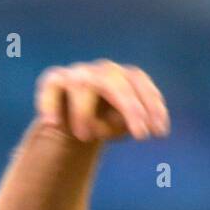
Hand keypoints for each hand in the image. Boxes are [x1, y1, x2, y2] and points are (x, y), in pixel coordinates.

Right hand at [34, 59, 170, 142]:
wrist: (71, 127)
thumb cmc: (102, 124)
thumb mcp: (118, 127)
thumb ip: (126, 123)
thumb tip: (132, 123)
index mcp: (123, 77)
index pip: (139, 83)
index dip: (152, 105)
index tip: (160, 133)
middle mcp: (101, 71)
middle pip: (116, 82)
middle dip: (130, 108)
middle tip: (141, 137)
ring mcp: (76, 74)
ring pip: (82, 87)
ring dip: (84, 112)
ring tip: (87, 138)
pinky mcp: (53, 82)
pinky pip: (51, 89)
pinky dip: (49, 104)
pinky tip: (53, 124)